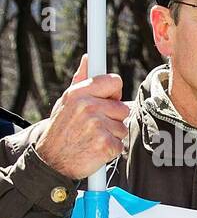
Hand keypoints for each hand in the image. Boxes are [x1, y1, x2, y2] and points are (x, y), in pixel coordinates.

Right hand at [33, 54, 129, 179]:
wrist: (52, 159)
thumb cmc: (62, 129)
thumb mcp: (66, 102)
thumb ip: (81, 80)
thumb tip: (89, 58)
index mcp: (79, 93)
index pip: (114, 81)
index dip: (114, 93)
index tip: (108, 99)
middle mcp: (88, 107)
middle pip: (123, 107)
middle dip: (113, 118)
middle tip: (95, 126)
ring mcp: (97, 126)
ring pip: (123, 127)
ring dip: (112, 135)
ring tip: (94, 137)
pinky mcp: (105, 144)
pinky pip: (121, 144)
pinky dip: (112, 149)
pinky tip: (96, 148)